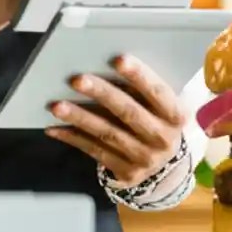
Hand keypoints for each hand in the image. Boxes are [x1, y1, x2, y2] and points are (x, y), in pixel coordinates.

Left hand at [46, 55, 186, 186]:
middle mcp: (163, 138)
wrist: (167, 168)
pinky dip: (73, 138)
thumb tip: (109, 65)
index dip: (139, 76)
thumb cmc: (160, 121)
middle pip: (128, 112)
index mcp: (176, 115)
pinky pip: (95, 152)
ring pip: (107, 134)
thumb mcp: (165, 107)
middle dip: (102, 94)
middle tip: (77, 79)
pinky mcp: (126, 173)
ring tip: (56, 106)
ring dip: (80, 118)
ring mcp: (144, 158)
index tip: (118, 59)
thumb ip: (147, 91)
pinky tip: (54, 128)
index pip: (158, 92)